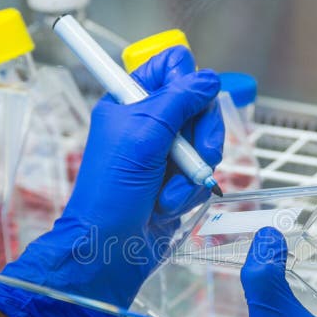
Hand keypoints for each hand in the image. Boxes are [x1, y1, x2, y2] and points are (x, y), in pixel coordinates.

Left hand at [0, 47, 222, 316]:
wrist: (108, 249)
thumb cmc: (112, 192)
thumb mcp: (143, 136)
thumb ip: (178, 102)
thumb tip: (208, 80)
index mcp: (130, 102)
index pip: (170, 68)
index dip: (186, 82)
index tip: (185, 106)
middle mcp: (149, 124)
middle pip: (199, 107)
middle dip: (200, 137)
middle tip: (190, 155)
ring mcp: (164, 155)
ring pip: (206, 144)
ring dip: (191, 173)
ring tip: (166, 193)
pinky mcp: (176, 182)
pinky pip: (201, 175)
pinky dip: (188, 193)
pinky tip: (166, 207)